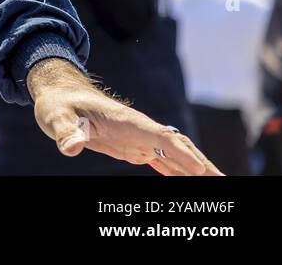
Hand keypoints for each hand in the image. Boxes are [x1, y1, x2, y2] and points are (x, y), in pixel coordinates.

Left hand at [27, 58, 220, 174]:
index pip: (162, 138)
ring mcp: (139, 138)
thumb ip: (67, 131)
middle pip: (180, 148)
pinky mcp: (134, 147)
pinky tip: (193, 182)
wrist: (59, 95)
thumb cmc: (58, 104)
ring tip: (219, 186)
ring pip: (177, 156)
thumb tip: (70, 147)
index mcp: (127, 121)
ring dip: (197, 171)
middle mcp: (140, 129)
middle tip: (225, 183)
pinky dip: (181, 173)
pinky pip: (164, 161)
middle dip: (203, 166)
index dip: (183, 155)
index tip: (202, 172)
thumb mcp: (57, 118)